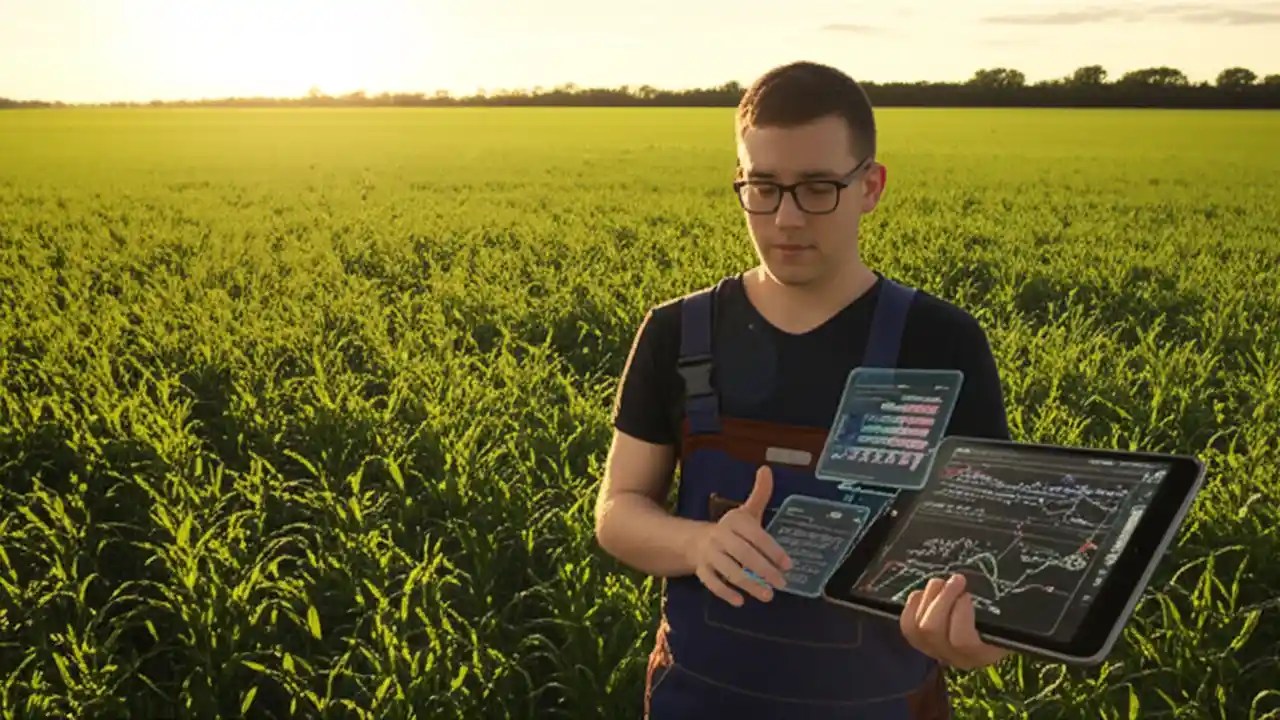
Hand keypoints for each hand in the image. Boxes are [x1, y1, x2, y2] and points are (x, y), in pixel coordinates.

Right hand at [688, 465, 792, 605]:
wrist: (694, 540)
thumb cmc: (731, 530)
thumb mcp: (745, 512)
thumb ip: (759, 494)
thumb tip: (766, 468)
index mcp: (734, 521)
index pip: (755, 536)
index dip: (772, 550)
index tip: (788, 565)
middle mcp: (720, 536)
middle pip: (744, 555)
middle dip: (764, 570)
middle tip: (782, 584)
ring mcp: (709, 554)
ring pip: (729, 570)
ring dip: (749, 584)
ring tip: (767, 595)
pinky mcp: (701, 570)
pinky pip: (712, 582)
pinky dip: (725, 592)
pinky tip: (740, 601)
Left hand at [900, 573, 1012, 669]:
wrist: (992, 629)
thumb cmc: (1005, 615)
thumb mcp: (1009, 612)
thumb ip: (1002, 604)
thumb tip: (1000, 582)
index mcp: (984, 653)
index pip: (962, 640)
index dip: (960, 613)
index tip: (969, 595)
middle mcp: (957, 658)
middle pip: (933, 630)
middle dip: (942, 597)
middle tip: (957, 580)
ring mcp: (935, 651)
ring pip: (916, 627)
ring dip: (928, 597)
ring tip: (942, 582)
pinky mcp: (920, 642)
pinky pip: (907, 624)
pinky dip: (914, 603)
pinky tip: (928, 591)